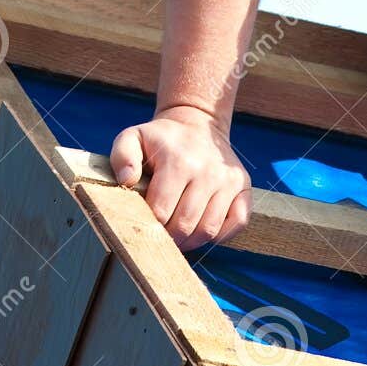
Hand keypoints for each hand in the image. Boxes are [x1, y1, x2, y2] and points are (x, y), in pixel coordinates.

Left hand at [109, 104, 251, 251]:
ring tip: (178, 235)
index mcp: (178, 161)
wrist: (198, 124)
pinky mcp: (244, 188)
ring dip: (191, 241)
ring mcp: (229, 180)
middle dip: (169, 237)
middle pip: (185, 225)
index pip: (162, 212)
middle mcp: (207, 172)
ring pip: (209, 230)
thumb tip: (127, 182)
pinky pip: (236, 225)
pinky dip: (219, 236)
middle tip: (160, 235)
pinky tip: (202, 228)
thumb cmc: (162, 139)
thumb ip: (122, 157)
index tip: (144, 222)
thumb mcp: (134, 137)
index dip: (150, 224)